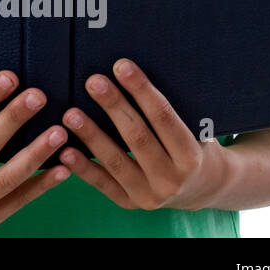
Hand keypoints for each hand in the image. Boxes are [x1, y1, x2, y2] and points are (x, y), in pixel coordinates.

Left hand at [58, 57, 227, 210]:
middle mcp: (171, 179)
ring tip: (70, 114)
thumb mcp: (198, 130)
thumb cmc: (195, 146)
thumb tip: (132, 69)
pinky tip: (65, 151)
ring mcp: (150, 195)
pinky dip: (83, 167)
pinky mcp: (130, 203)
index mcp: (191, 157)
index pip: (164, 118)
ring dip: (91, 136)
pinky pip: (102, 184)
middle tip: (93, 81)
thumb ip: (173, 109)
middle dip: (114, 107)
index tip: (121, 66)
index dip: (142, 91)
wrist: (203, 189)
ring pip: (115, 162)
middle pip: (137, 137)